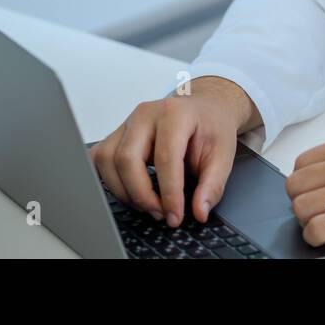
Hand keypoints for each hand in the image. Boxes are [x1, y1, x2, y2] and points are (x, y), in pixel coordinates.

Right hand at [90, 76, 255, 226]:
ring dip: (124, 191)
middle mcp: (146, 114)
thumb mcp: (224, 153)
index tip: (175, 216)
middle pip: (127, 159)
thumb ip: (213, 184)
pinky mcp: (117, 134)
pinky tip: (131, 191)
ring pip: (107, 160)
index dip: (168, 193)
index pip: (165, 158)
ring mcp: (128, 122)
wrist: (204, 108)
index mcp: (175, 113)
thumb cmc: (211, 126)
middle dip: (141, 195)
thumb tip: (199, 211)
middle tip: (161, 213)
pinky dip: (110, 180)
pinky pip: (100, 159)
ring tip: (149, 205)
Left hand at [285, 134, 324, 255]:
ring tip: (323, 226)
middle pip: (295, 185)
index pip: (303, 162)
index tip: (312, 194)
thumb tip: (318, 181)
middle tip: (315, 213)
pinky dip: (315, 238)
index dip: (304, 183)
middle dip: (301, 203)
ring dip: (308, 222)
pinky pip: (316, 230)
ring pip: (301, 208)